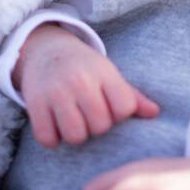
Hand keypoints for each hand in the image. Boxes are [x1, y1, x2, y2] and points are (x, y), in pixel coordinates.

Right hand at [13, 23, 159, 147]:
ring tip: (75, 121)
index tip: (111, 107)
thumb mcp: (109, 74)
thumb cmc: (85, 68)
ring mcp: (55, 93)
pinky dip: (52, 138)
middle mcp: (80, 82)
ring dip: (76, 135)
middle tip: (90, 115)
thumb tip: (155, 113)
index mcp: (103, 73)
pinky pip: (48, 139)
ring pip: (75, 136)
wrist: (46, 50)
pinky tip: (56, 125)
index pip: (124, 108)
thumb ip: (132, 96)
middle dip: (98, 126)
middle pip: (100, 126)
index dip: (120, 114)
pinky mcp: (35, 104)